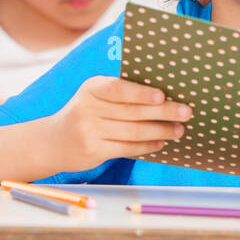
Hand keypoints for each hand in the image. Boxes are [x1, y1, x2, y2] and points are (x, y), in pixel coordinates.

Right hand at [45, 75, 192, 173]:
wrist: (54, 141)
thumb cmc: (86, 113)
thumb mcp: (95, 96)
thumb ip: (121, 93)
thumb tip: (164, 96)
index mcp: (92, 88)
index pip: (119, 89)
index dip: (141, 93)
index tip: (162, 96)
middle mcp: (88, 108)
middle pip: (132, 112)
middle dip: (163, 112)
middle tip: (186, 112)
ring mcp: (89, 131)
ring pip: (133, 132)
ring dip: (160, 131)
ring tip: (179, 130)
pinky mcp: (93, 151)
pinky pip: (127, 148)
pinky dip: (147, 146)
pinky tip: (161, 142)